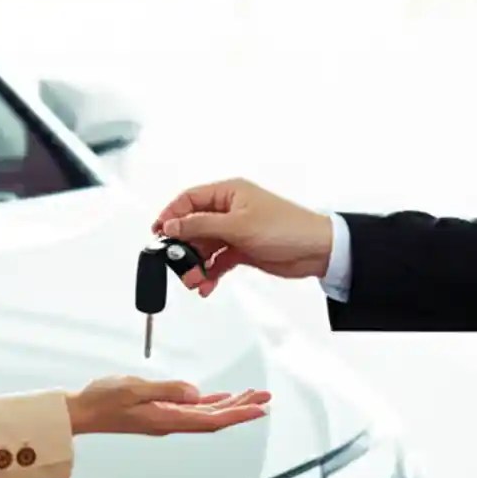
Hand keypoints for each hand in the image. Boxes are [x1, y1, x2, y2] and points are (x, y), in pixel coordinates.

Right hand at [66, 375, 269, 435]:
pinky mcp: (160, 412)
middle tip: (264, 397)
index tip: (259, 407)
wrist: (83, 411)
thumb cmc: (103, 400)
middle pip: (215, 418)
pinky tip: (217, 398)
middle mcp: (171, 421)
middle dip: (242, 407)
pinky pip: (192, 410)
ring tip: (249, 396)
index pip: (212, 418)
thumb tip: (195, 392)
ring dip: (229, 405)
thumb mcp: (134, 389)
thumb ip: (167, 389)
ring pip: (206, 414)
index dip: (239, 413)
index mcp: (167, 418)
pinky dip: (209, 403)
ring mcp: (166, 417)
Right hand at [150, 178, 332, 296]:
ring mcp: (236, 230)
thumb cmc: (287, 228)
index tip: (159, 233)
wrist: (317, 250)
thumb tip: (172, 225)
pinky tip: (207, 284)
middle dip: (183, 247)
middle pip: (194, 226)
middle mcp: (230, 210)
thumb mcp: (237, 226)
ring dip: (196, 264)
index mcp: (229, 193)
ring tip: (194, 280)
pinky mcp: (242, 249)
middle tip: (176, 263)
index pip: (189, 200)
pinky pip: (218, 261)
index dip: (171, 215)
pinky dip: (211, 273)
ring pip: (205, 247)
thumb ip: (201, 226)